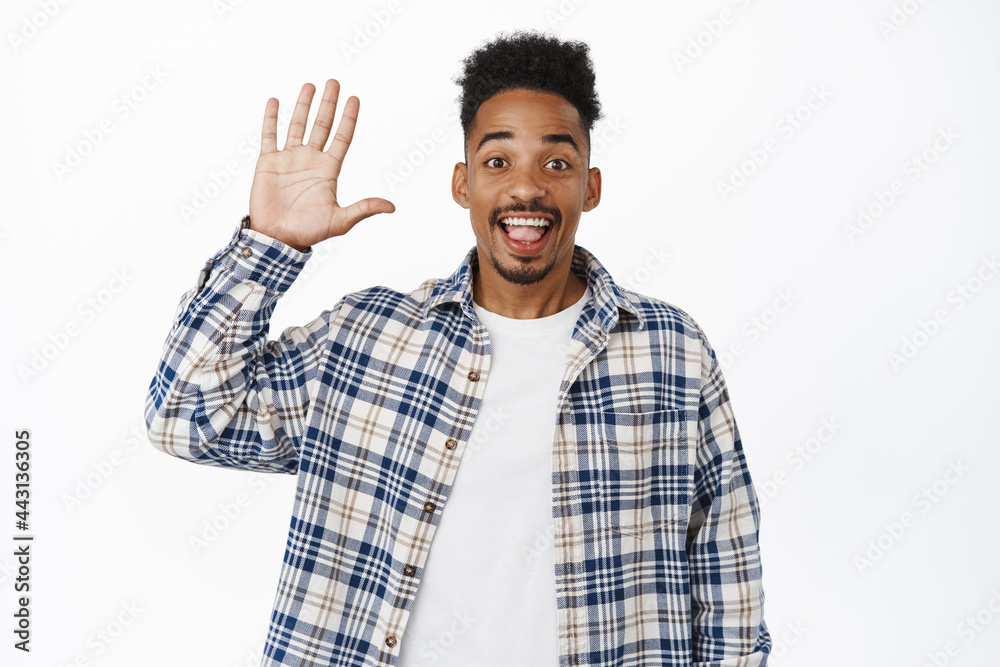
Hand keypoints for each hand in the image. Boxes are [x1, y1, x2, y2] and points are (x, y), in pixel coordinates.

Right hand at [248, 79, 394, 250]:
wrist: (277, 238)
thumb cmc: (309, 232)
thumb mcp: (340, 221)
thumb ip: (363, 209)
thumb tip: (391, 207)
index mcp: (328, 170)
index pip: (342, 137)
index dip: (349, 118)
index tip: (355, 99)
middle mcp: (310, 160)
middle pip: (322, 125)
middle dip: (328, 104)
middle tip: (334, 82)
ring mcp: (289, 159)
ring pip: (298, 125)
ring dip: (303, 105)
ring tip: (310, 86)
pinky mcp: (268, 162)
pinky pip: (270, 135)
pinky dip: (272, 118)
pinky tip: (276, 101)